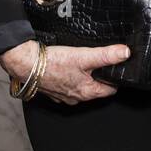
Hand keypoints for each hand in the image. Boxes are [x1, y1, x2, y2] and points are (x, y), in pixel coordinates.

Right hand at [0, 40, 130, 104]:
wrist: (25, 64)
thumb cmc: (53, 63)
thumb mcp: (83, 56)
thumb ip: (106, 56)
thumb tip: (125, 53)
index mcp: (87, 92)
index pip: (110, 89)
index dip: (115, 78)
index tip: (116, 67)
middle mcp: (76, 98)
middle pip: (96, 88)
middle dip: (99, 76)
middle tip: (100, 62)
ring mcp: (63, 96)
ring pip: (81, 86)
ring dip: (84, 76)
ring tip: (83, 62)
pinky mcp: (53, 90)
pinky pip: (67, 85)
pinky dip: (69, 77)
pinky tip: (67, 67)